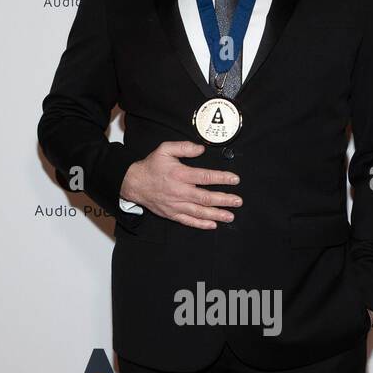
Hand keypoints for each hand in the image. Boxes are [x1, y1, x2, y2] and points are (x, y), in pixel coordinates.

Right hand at [120, 140, 241, 229]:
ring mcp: (176, 205)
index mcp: (180, 174)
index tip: (234, 180)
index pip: (205, 177)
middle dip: (224, 200)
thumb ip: (184, 147)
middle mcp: (179, 191)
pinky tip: (212, 224)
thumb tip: (200, 149)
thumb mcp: (165, 149)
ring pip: (199, 212)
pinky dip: (201, 224)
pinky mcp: (172, 214)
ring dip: (216, 215)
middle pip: (206, 198)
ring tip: (230, 216)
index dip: (221, 178)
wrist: (134, 183)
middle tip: (238, 201)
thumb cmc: (151, 166)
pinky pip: (188, 221)